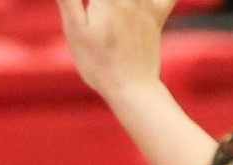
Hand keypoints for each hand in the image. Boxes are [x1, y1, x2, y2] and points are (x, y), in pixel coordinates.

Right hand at [56, 0, 177, 99]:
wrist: (131, 88)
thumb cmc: (98, 62)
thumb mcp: (75, 29)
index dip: (87, 0)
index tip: (91, 5)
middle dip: (104, 1)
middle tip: (101, 5)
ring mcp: (146, 4)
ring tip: (111, 4)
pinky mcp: (157, 16)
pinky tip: (150, 2)